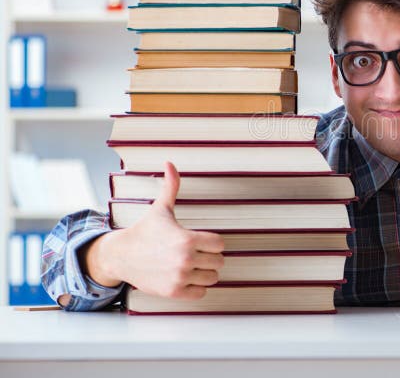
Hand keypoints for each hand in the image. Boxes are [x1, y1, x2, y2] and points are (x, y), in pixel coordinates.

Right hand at [87, 162, 224, 299]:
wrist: (121, 255)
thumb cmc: (145, 231)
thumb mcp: (160, 208)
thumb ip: (171, 187)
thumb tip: (170, 163)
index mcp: (187, 239)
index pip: (220, 244)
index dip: (213, 242)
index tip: (202, 240)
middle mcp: (185, 259)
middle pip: (219, 261)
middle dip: (210, 257)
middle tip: (197, 253)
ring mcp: (180, 277)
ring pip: (213, 278)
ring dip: (205, 273)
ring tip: (192, 265)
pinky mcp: (173, 292)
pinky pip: (201, 293)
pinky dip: (197, 287)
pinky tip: (187, 277)